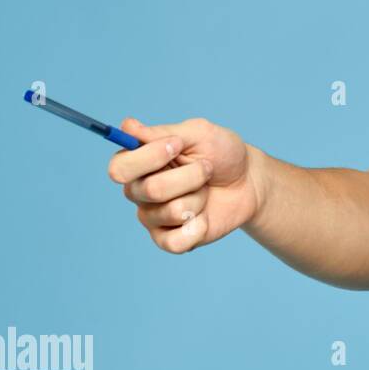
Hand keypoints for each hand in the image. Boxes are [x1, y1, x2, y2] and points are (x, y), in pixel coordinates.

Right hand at [107, 116, 259, 253]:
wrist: (248, 182)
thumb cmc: (222, 154)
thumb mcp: (200, 133)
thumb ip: (163, 132)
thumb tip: (127, 126)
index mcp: (138, 162)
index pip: (119, 168)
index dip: (149, 157)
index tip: (178, 144)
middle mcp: (138, 190)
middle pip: (151, 190)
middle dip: (190, 176)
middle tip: (206, 169)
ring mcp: (152, 216)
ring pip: (171, 211)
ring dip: (200, 197)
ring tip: (205, 190)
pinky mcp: (168, 240)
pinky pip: (175, 242)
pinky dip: (198, 227)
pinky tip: (204, 217)